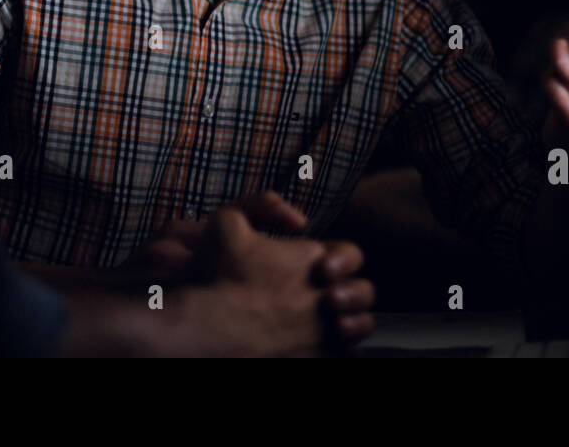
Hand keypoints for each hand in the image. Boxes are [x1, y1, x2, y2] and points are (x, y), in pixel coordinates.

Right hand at [136, 191, 373, 348]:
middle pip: (363, 293)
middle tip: (329, 299)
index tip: (323, 269)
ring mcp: (324, 334)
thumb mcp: (228, 222)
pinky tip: (315, 347)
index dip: (339, 260)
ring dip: (351, 324)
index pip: (351, 254)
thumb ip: (262, 207)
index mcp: (313, 260)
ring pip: (360, 328)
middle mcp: (326, 297)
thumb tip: (297, 221)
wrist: (205, 330)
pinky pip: (347, 357)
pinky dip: (336, 351)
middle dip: (351, 293)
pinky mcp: (318, 361)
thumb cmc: (216, 277)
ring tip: (332, 326)